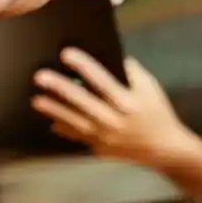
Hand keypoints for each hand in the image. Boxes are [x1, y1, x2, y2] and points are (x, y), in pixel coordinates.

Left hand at [31, 49, 188, 165]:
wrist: (164, 148)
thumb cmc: (156, 112)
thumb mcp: (150, 87)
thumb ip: (130, 71)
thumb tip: (110, 54)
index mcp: (128, 102)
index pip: (102, 80)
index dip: (83, 66)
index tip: (65, 54)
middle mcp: (115, 120)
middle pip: (82, 102)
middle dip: (60, 88)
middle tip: (40, 77)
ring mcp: (105, 137)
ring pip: (75, 122)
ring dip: (54, 110)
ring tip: (37, 100)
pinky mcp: (100, 148)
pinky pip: (77, 137)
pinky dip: (64, 129)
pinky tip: (51, 121)